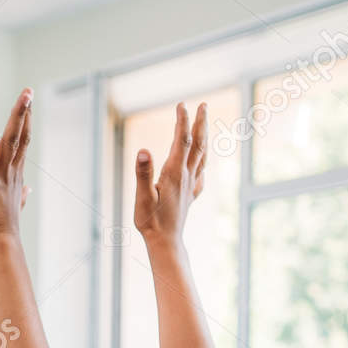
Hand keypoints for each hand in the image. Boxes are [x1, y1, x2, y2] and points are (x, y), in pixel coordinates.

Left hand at [0, 89, 32, 245]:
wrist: (1, 244)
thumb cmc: (4, 228)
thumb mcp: (15, 207)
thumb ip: (22, 195)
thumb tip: (29, 190)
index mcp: (16, 176)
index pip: (23, 144)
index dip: (26, 123)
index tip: (28, 106)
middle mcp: (11, 171)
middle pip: (21, 136)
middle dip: (25, 112)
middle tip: (29, 91)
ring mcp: (0, 175)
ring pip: (10, 140)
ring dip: (16, 116)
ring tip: (23, 96)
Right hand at [133, 102, 206, 247]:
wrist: (165, 242)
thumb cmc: (151, 221)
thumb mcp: (142, 197)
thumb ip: (143, 173)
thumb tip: (143, 150)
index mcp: (174, 173)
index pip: (181, 141)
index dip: (182, 121)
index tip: (182, 105)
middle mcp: (186, 176)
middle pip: (197, 144)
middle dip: (200, 123)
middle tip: (203, 105)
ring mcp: (190, 185)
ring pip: (202, 156)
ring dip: (204, 138)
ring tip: (205, 125)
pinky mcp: (190, 195)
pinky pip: (201, 173)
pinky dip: (203, 162)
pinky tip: (202, 163)